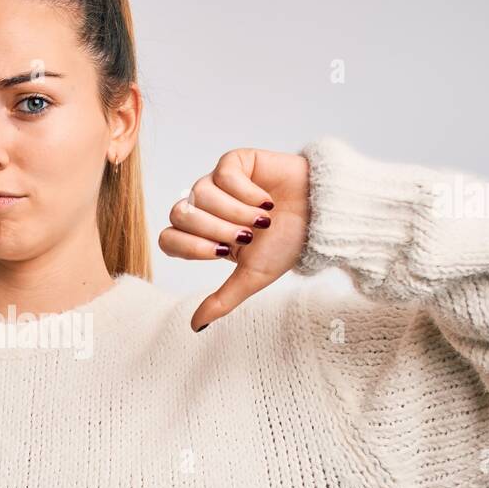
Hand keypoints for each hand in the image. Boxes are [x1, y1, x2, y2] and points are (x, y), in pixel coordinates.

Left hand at [159, 148, 310, 330]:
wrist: (320, 218)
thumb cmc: (287, 244)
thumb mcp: (252, 277)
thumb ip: (222, 299)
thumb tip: (195, 326)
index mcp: (203, 235)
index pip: (169, 238)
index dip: (190, 247)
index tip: (222, 254)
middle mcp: (204, 207)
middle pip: (180, 214)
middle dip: (216, 229)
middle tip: (248, 236)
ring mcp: (217, 182)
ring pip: (200, 193)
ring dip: (235, 211)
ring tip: (263, 219)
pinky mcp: (235, 162)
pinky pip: (223, 173)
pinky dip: (247, 192)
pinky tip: (267, 199)